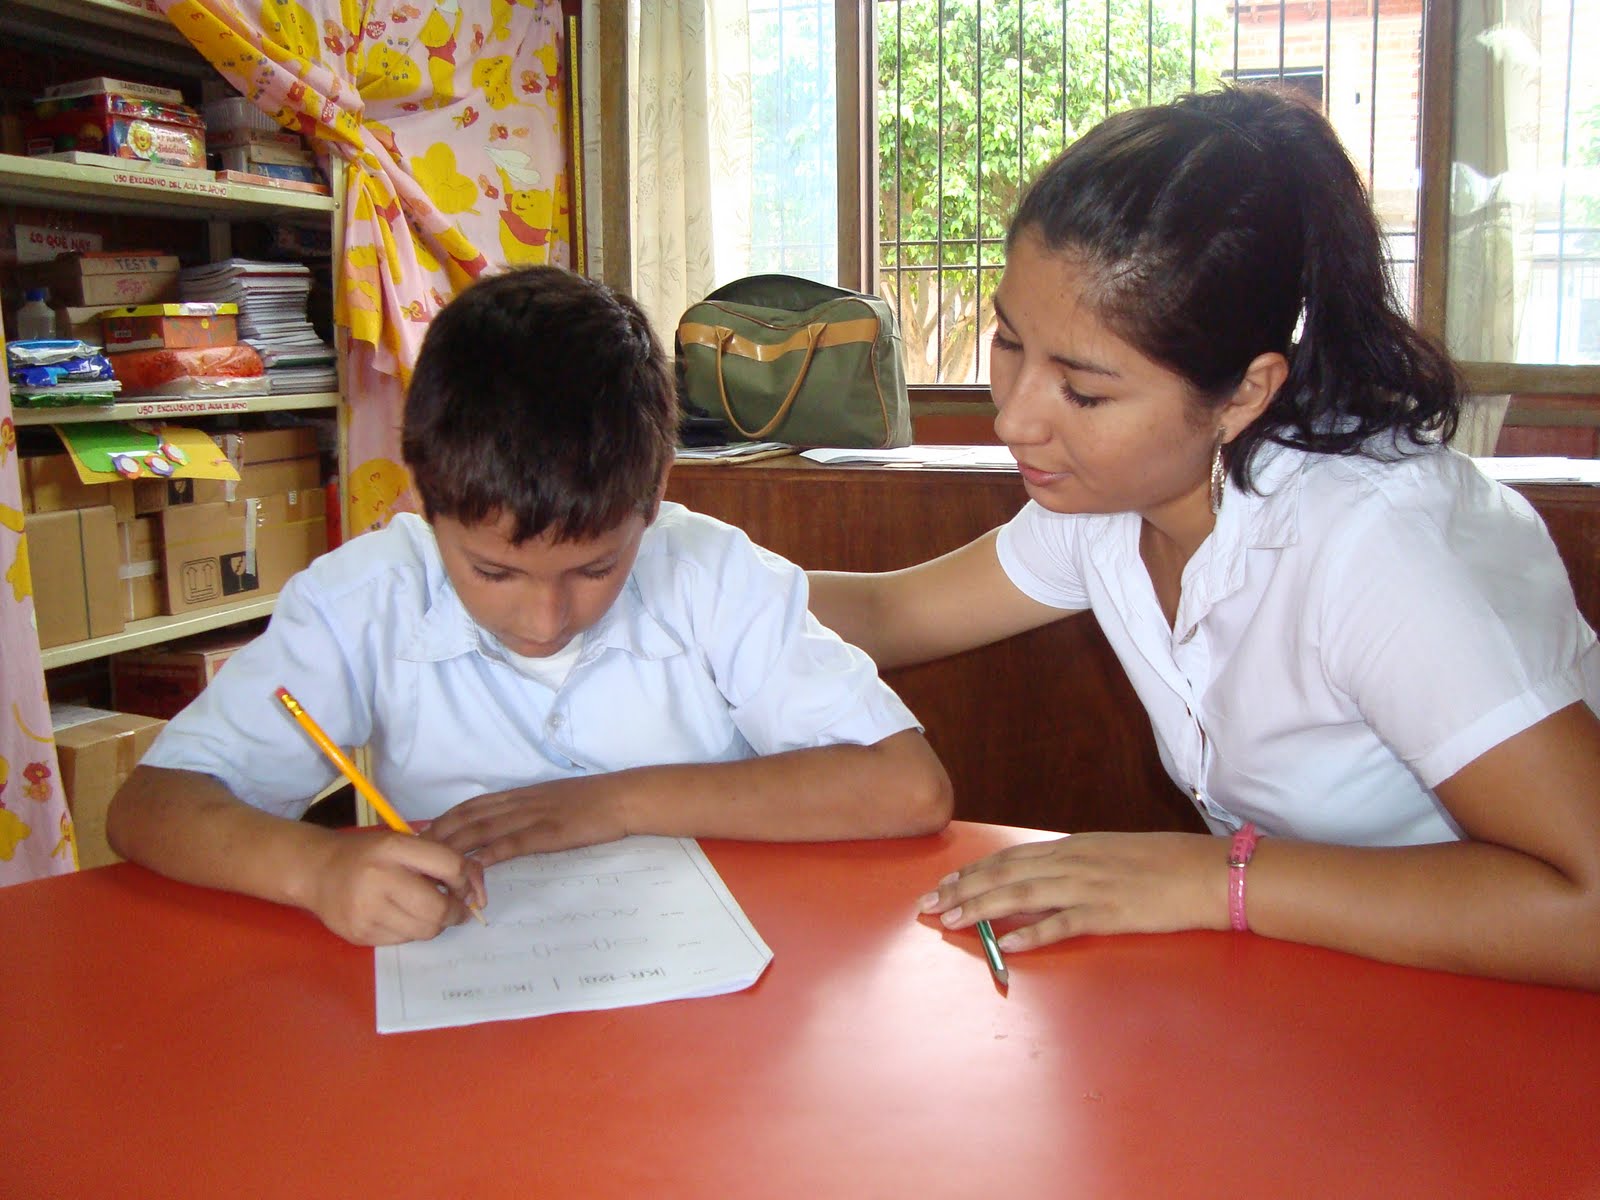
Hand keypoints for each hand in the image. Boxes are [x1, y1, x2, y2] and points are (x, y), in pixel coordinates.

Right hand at [306, 830, 484, 945]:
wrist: (317, 870)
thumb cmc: (368, 855)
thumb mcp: (402, 843)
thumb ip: (440, 860)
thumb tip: (476, 892)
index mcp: (394, 847)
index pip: (450, 866)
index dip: (466, 881)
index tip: (464, 886)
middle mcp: (379, 878)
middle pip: (439, 909)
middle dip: (454, 912)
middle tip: (453, 908)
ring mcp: (367, 910)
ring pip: (424, 930)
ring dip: (434, 924)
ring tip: (424, 910)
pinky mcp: (360, 934)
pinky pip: (403, 941)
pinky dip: (410, 931)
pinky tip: (398, 916)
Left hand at [424, 776, 630, 866]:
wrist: (622, 797)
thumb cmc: (593, 803)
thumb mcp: (553, 801)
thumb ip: (528, 811)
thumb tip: (507, 827)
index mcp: (520, 795)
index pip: (471, 805)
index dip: (444, 818)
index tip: (421, 833)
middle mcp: (519, 802)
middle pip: (467, 815)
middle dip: (438, 834)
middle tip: (412, 853)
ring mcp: (532, 815)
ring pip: (482, 828)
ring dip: (453, 846)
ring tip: (429, 862)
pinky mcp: (547, 832)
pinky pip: (511, 843)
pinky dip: (488, 854)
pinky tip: (471, 866)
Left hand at [917, 832, 1229, 949]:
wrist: (1208, 871)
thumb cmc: (1164, 863)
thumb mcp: (1111, 854)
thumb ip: (1076, 864)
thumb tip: (1046, 876)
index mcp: (1073, 847)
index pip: (1009, 857)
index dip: (972, 872)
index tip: (943, 884)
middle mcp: (1073, 862)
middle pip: (1004, 875)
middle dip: (962, 890)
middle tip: (928, 906)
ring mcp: (1089, 887)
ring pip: (1022, 895)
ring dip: (981, 909)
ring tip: (950, 921)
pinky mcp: (1110, 913)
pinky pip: (1063, 924)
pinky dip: (1033, 933)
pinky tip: (1008, 945)